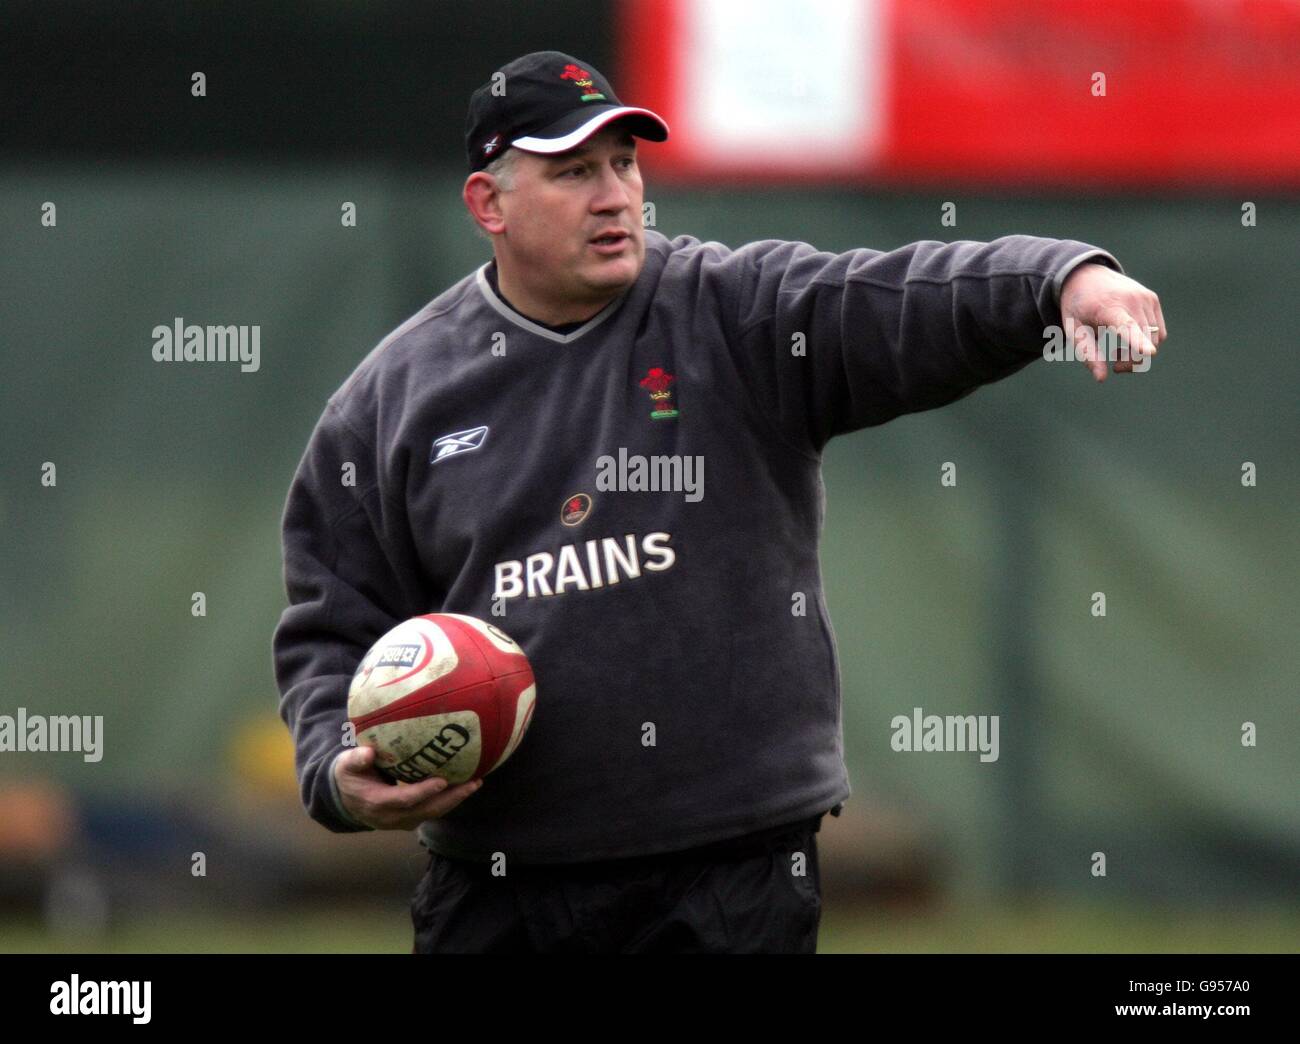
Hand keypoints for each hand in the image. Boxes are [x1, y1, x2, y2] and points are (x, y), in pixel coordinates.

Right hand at [334, 745, 482, 829]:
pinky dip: (448, 802)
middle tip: (473, 783)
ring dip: (455, 800)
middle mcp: (392, 817)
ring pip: (432, 813)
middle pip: (426, 810)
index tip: (442, 781)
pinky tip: (464, 787)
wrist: (344, 801)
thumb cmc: (349, 776)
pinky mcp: (409, 820)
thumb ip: (356, 759)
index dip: (424, 792)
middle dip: (451, 798)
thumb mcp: (346, 766)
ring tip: (475, 784)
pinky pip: (432, 812)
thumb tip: (368, 752)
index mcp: (377, 802)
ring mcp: (402, 821)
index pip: (405, 800)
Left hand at [1060, 262, 1166, 381]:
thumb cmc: (1077, 307)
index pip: (1127, 327)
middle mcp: (1132, 300)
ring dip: (1139, 353)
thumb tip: (1102, 379)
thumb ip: (1088, 354)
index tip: (1149, 352)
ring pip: (1154, 339)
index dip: (1138, 342)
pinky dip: (1147, 342)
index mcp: (1108, 307)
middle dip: (1132, 361)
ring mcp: (1146, 298)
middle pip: (1143, 342)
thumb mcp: (1074, 330)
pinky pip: (1159, 332)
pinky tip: (1129, 340)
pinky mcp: (1153, 299)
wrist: (1086, 275)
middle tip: (1115, 367)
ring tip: (1116, 351)